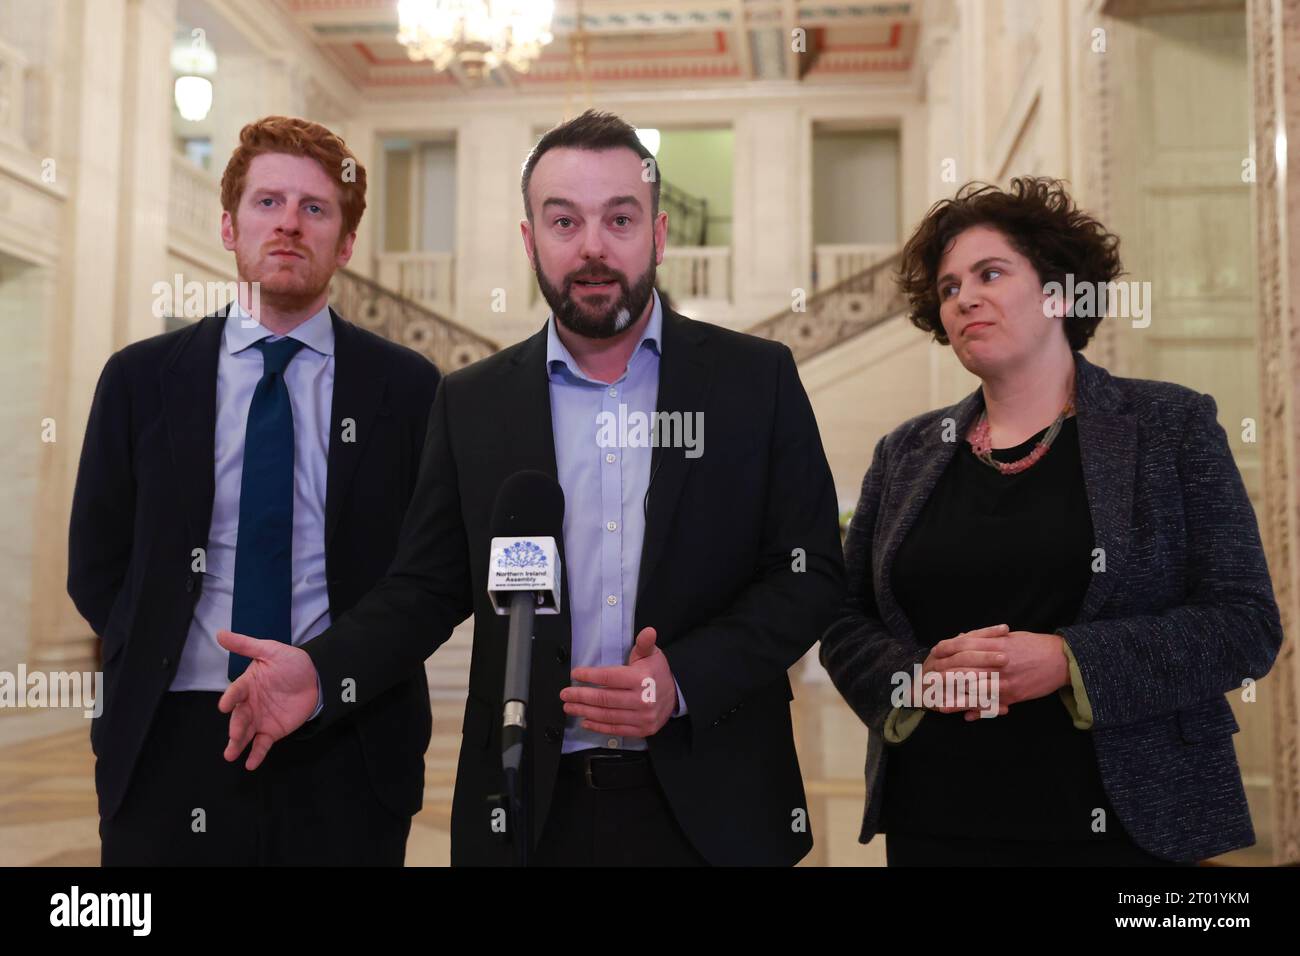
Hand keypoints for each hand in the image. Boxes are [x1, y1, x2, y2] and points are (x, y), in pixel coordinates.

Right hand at [216, 629, 319, 769]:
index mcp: (247, 685)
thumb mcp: (270, 650)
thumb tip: (220, 633)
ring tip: (231, 754)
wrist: (315, 678)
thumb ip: (246, 645)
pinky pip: (261, 744)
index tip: (224, 706)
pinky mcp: (271, 731)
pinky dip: (256, 754)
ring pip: (245, 733)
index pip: (236, 692)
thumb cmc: (290, 663)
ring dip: (238, 743)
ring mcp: (259, 719)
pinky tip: (251, 763)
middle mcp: (249, 704)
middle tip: (233, 735)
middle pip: (239, 716)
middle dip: (235, 726)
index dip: (230, 698)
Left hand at [560, 627, 676, 737]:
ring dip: (584, 711)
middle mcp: (643, 699)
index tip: (575, 674)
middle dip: (581, 696)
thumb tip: (648, 631)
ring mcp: (643, 717)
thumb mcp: (652, 654)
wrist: (676, 695)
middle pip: (605, 698)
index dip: (590, 676)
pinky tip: (585, 720)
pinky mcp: (642, 730)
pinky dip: (598, 726)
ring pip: (607, 715)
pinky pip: (616, 729)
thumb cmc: (657, 672)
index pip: (609, 677)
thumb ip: (644, 643)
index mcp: (642, 679)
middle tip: (565, 694)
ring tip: (569, 706)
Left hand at [928, 626, 1069, 720]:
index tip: (933, 657)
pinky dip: (979, 711)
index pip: (965, 647)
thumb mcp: (1009, 637)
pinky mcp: (1013, 695)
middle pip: (965, 671)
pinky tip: (967, 716)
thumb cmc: (1034, 645)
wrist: (1061, 660)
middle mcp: (998, 664)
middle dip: (945, 679)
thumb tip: (962, 637)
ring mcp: (1005, 681)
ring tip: (939, 705)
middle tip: (928, 685)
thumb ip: (985, 638)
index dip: (947, 652)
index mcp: (995, 645)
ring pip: (975, 692)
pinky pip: (993, 705)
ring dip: (956, 700)